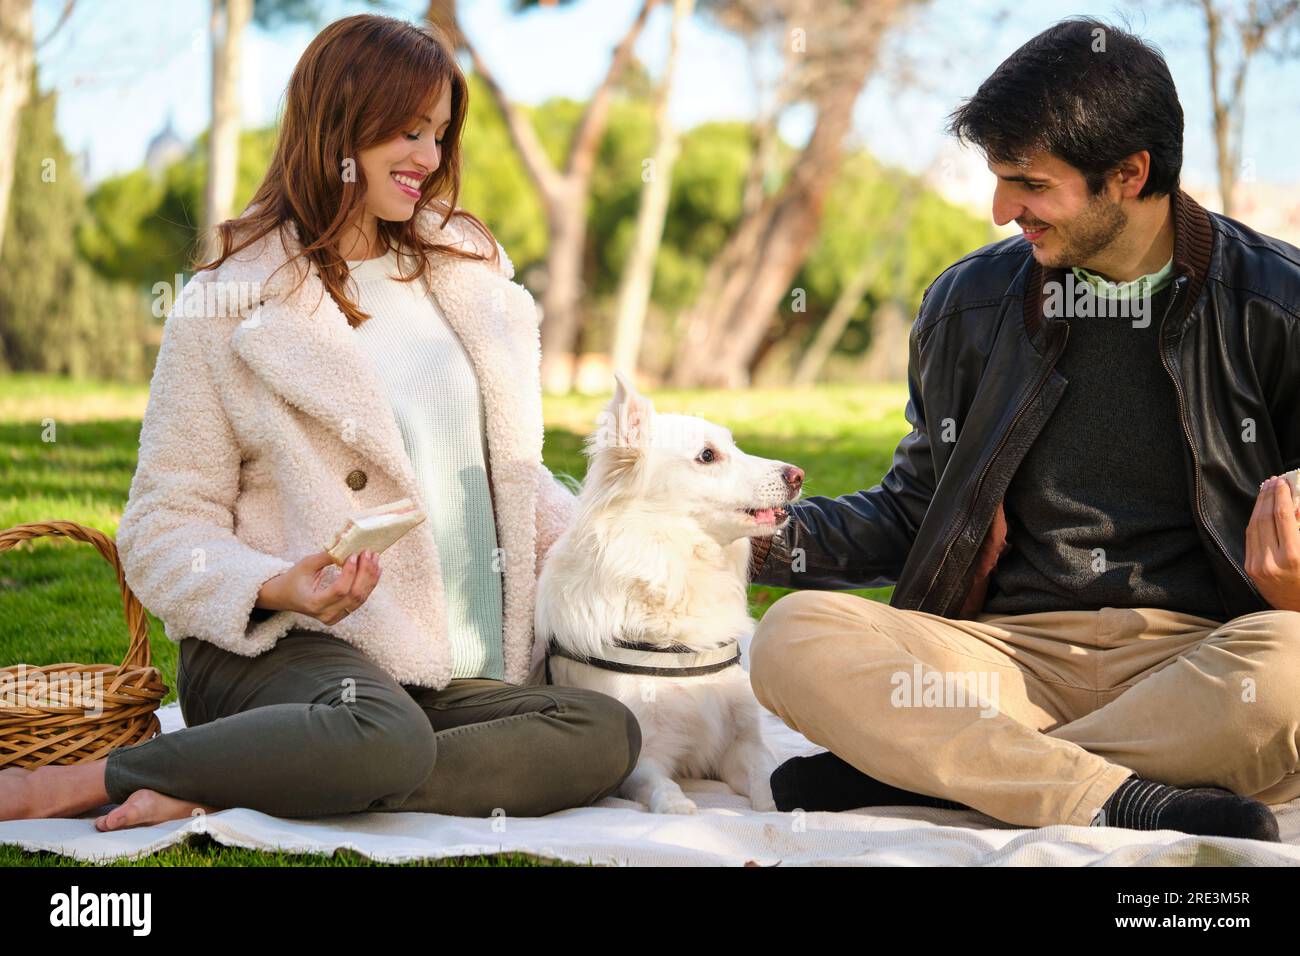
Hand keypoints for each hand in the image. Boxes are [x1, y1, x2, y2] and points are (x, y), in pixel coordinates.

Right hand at [256, 549, 381, 624]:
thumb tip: (347, 546)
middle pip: (354, 595)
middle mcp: (326, 614)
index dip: (350, 572)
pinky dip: (369, 584)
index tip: (354, 555)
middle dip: (365, 573)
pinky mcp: (341, 614)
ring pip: (360, 599)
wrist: (285, 596)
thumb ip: (326, 557)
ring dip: (370, 577)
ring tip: (375, 559)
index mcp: (313, 604)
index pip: (339, 590)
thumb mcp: (306, 565)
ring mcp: (335, 617)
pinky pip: (360, 600)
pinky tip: (375, 570)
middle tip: (369, 553)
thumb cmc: (294, 579)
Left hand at [1244, 476, 1299, 611]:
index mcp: (1294, 557)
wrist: (1299, 609)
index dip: (1282, 496)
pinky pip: (1251, 539)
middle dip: (1269, 497)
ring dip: (1260, 505)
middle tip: (1273, 480)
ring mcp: (1258, 566)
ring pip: (1254, 527)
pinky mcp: (1250, 569)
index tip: (1282, 481)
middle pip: (1265, 519)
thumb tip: (1296, 504)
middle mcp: (1272, 561)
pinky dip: (1255, 521)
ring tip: (1266, 490)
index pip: (1283, 517)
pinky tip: (1260, 509)